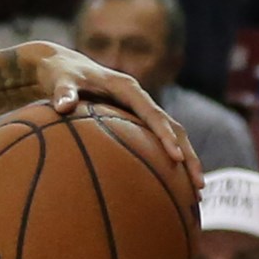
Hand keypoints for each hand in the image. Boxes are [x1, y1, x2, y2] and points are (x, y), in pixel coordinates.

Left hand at [26, 42, 203, 187]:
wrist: (60, 65)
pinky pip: (153, 142)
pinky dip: (164, 161)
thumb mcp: (59, 80)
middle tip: (199, 185)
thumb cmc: (59, 73)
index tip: (175, 158)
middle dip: (188, 156)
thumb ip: (63, 93)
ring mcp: (138, 110)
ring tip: (196, 193)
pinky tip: (169, 187)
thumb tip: (63, 106)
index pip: (154, 115)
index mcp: (127, 89)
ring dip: (184, 162)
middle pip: (173, 128)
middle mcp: (139, 99)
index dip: (165, 136)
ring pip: (170, 136)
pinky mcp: (132, 121)